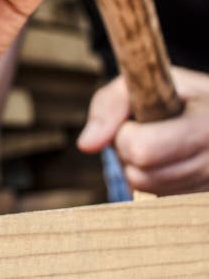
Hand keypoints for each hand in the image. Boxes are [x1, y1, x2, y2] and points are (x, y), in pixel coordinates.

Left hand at [78, 67, 208, 194]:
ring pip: (146, 190)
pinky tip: (165, 160)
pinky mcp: (202, 197)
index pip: (143, 149)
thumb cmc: (166, 93)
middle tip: (143, 131)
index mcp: (206, 123)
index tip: (139, 117)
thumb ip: (108, 107)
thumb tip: (86, 146)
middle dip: (128, 153)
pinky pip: (157, 199)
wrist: (204, 108)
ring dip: (137, 167)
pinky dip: (151, 181)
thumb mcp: (140, 84)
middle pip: (141, 175)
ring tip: (156, 143)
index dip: (125, 133)